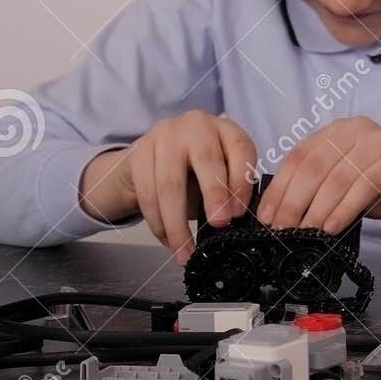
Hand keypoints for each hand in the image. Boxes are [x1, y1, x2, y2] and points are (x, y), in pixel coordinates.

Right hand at [79, 110, 256, 262]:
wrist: (153, 155)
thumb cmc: (197, 168)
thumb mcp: (222, 170)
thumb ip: (232, 188)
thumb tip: (237, 219)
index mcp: (226, 129)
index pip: (240, 149)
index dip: (242, 181)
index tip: (239, 213)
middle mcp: (196, 126)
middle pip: (206, 161)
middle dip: (214, 195)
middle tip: (219, 224)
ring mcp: (164, 137)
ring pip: (170, 185)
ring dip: (178, 225)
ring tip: (186, 252)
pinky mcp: (138, 155)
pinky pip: (147, 195)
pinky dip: (158, 224)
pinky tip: (168, 241)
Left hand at [256, 117, 380, 240]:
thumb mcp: (346, 184)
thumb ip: (319, 187)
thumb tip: (281, 213)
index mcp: (337, 131)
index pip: (298, 157)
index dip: (279, 188)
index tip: (267, 217)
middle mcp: (355, 128)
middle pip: (313, 166)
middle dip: (293, 201)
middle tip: (283, 229)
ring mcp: (378, 140)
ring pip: (336, 177)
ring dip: (316, 209)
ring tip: (306, 232)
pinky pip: (363, 185)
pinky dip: (344, 209)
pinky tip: (332, 227)